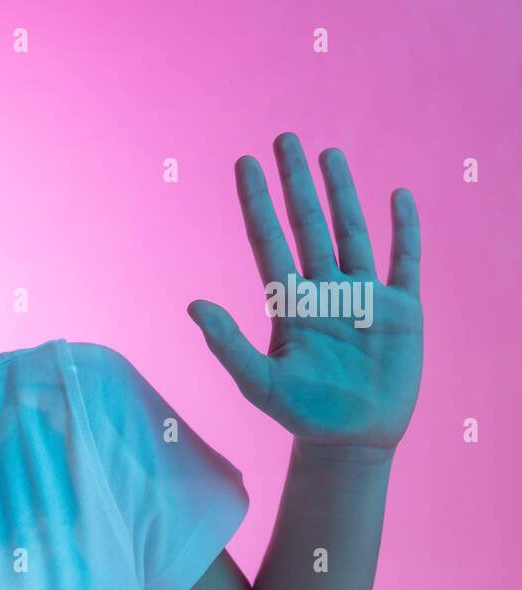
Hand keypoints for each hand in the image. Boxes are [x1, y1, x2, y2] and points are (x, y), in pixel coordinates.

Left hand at [187, 132, 422, 453]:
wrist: (350, 442)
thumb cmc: (300, 414)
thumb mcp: (258, 382)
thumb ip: (227, 343)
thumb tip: (193, 304)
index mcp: (287, 304)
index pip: (267, 240)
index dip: (256, 202)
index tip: (244, 162)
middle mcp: (323, 291)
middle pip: (307, 225)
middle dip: (296, 182)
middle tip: (283, 138)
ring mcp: (362, 297)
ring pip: (351, 232)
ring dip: (342, 193)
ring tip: (328, 154)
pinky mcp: (401, 310)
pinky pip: (404, 260)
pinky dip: (404, 230)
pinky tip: (398, 197)